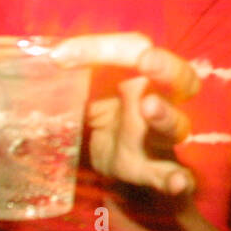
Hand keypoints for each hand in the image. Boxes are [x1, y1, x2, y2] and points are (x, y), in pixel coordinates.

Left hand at [52, 33, 198, 194]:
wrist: (108, 154)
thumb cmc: (102, 105)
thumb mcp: (86, 84)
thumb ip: (75, 71)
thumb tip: (50, 58)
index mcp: (144, 72)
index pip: (135, 48)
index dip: (103, 47)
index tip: (61, 55)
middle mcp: (161, 99)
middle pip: (180, 79)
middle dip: (166, 67)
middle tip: (145, 60)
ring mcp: (159, 137)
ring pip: (175, 125)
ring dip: (165, 116)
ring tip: (149, 108)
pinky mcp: (153, 170)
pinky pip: (170, 173)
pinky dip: (178, 178)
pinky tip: (178, 183)